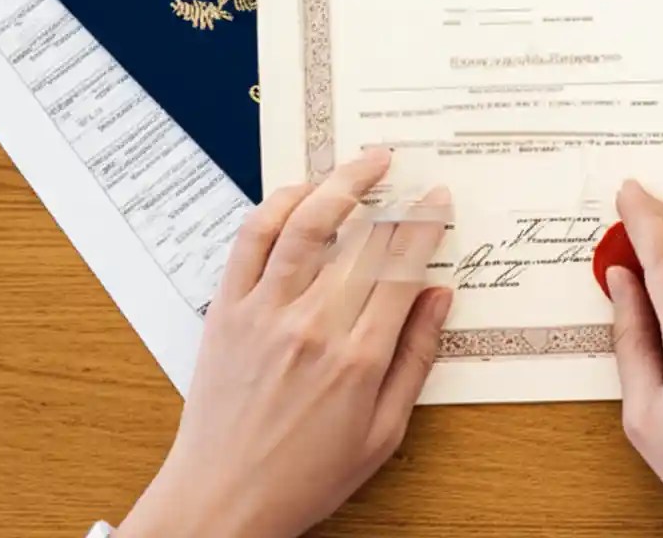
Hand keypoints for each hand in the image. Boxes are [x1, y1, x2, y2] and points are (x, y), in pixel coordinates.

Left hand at [117, 149, 452, 537]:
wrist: (222, 500)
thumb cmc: (305, 477)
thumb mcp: (383, 434)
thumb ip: (415, 359)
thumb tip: (440, 298)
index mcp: (359, 359)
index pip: (402, 268)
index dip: (424, 224)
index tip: (436, 199)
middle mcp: (313, 326)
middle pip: (362, 240)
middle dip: (391, 198)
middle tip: (406, 172)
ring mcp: (265, 313)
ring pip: (306, 225)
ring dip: (338, 184)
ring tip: (361, 163)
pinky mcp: (227, 311)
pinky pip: (251, 242)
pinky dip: (277, 207)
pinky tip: (301, 194)